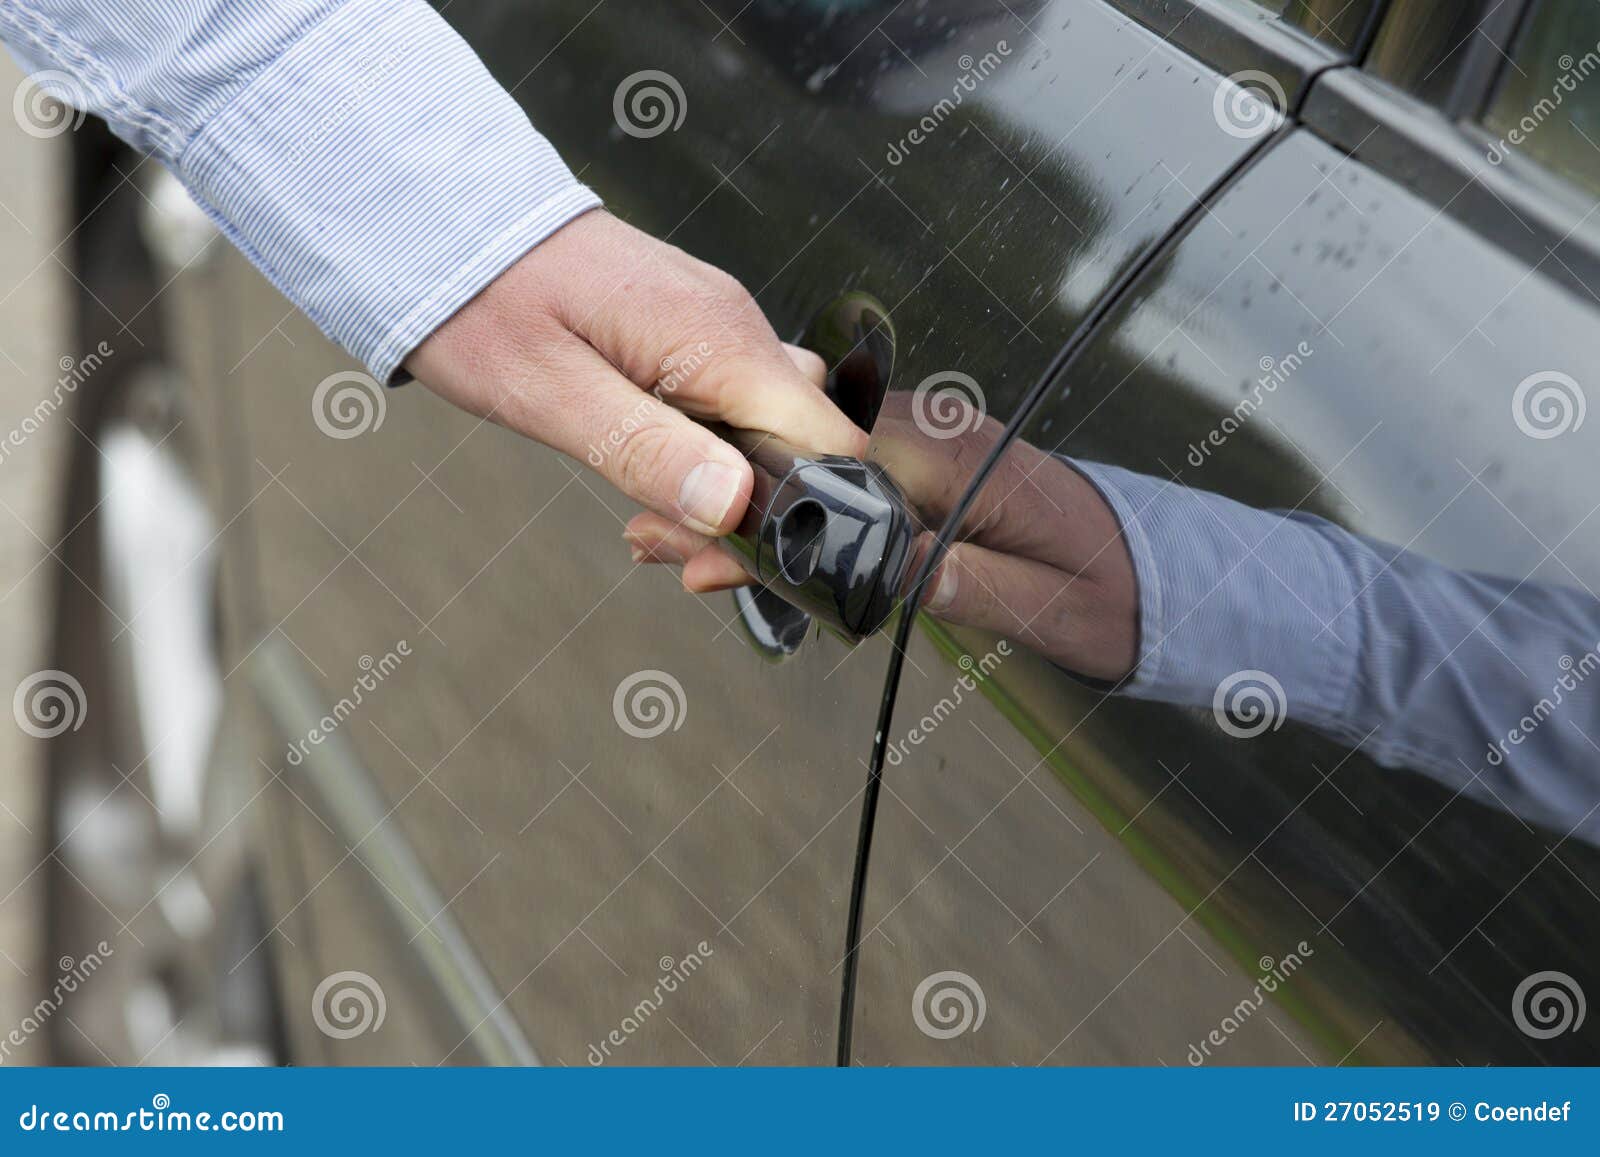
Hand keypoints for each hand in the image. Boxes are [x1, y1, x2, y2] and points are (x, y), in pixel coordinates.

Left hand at [405, 209, 866, 535]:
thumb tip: (731, 505)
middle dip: (747, 519)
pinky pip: (730, 408)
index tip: (717, 555)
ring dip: (720, 495)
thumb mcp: (549, 392)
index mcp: (718, 340)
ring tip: (643, 519)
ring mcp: (719, 329)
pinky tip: (646, 476)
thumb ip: (644, 449)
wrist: (445, 223)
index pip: (827, 444)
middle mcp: (736, 328)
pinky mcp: (695, 336)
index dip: (797, 517)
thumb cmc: (482, 300)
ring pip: (766, 434)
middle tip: (659, 543)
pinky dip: (702, 459)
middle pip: (802, 449)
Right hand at [624, 393, 1138, 681]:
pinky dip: (786, 519)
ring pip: (810, 479)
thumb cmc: (1112, 588)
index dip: (764, 493)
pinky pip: (837, 494)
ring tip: (666, 546)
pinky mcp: (920, 480)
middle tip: (652, 540)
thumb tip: (894, 570)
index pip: (841, 460)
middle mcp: (936, 443)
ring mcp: (923, 457)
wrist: (1157, 571)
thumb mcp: (1050, 603)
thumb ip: (970, 582)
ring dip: (743, 513)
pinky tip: (735, 548)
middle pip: (806, 464)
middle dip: (728, 503)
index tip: (704, 530)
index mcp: (962, 461)